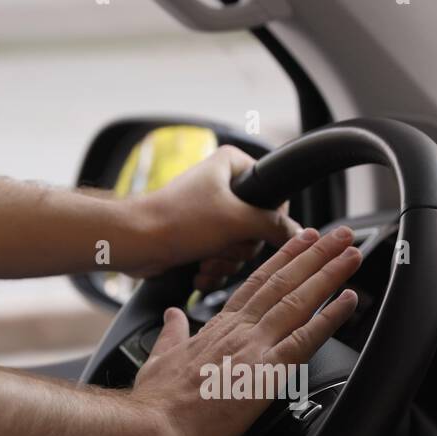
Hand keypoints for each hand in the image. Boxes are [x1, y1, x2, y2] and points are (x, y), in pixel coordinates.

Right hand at [129, 226, 360, 435]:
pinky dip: (331, 317)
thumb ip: (171, 334)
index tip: (302, 240)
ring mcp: (254, 348)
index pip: (256, 284)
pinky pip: (306, 339)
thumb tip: (171, 316)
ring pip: (299, 301)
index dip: (282, 260)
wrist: (151, 427)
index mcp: (217, 328)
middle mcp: (239, 331)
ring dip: (329, 274)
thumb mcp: (159, 357)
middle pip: (283, 283)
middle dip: (315, 255)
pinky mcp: (266, 373)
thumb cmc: (154, 402)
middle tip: (341, 235)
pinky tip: (349, 300)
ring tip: (351, 253)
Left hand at [133, 145, 301, 289]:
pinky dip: (213, 269)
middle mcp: (222, 185)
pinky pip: (222, 258)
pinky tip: (199, 270)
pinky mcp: (199, 237)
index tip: (251, 229)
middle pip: (258, 226)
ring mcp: (211, 213)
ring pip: (240, 246)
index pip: (274, 194)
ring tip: (206, 258)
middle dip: (239, 247)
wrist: (136, 244)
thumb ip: (274, 225)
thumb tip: (299, 234)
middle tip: (222, 244)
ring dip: (225, 262)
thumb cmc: (178, 221)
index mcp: (232, 165)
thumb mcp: (237, 220)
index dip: (267, 219)